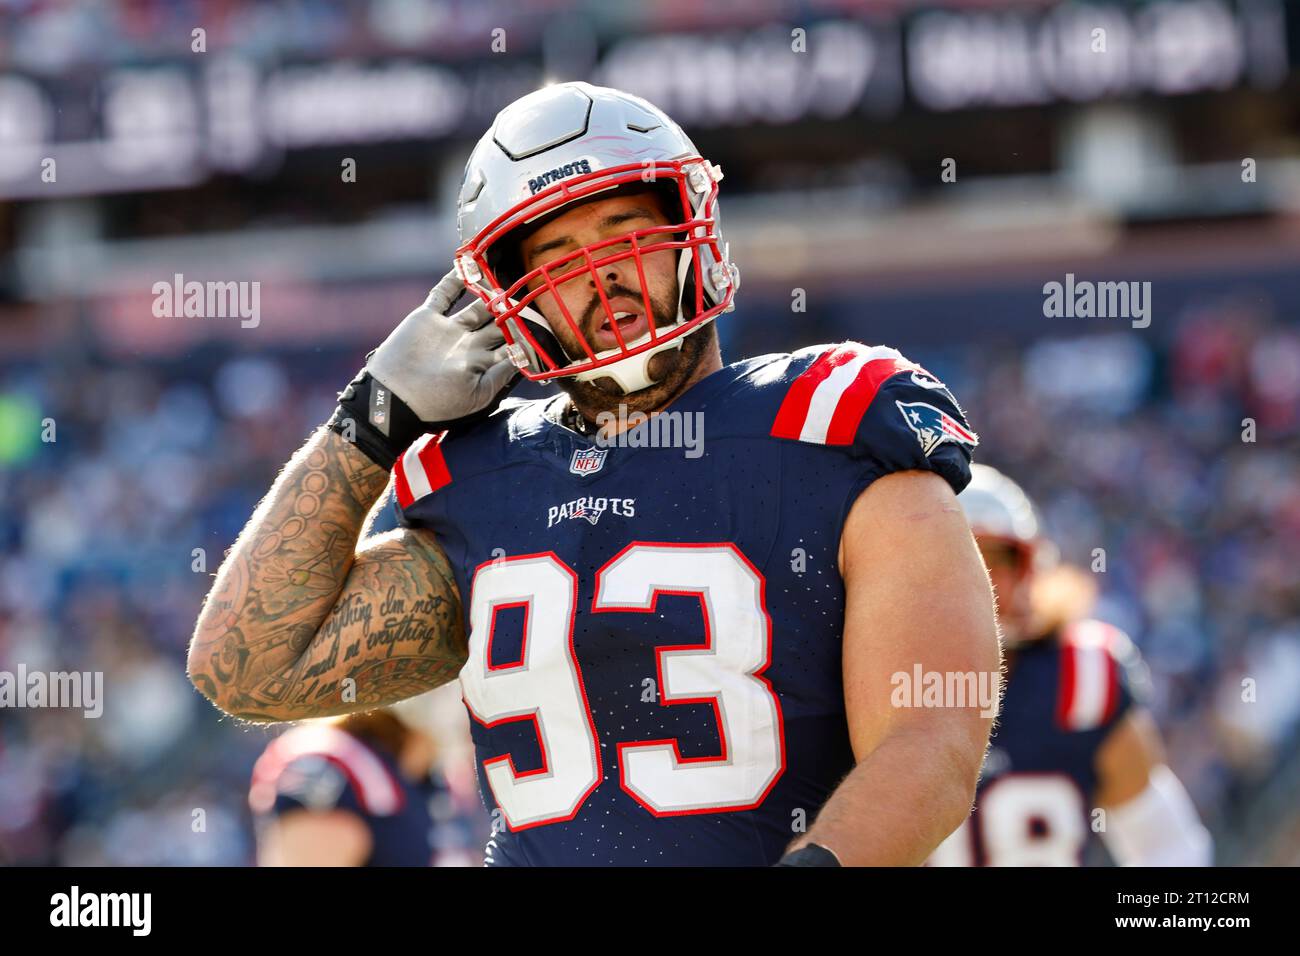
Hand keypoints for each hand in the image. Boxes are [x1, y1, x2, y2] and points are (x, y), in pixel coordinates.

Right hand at [367, 269, 517, 423]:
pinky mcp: (428, 318)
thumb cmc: (439, 402)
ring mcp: (448, 330)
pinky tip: (468, 263)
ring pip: (475, 306)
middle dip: (511, 310)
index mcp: (480, 363)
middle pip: (495, 322)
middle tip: (527, 292)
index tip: (541, 318)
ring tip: (504, 279)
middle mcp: (467, 344)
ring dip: (489, 293)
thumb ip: (502, 372)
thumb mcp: (479, 394)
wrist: (396, 396)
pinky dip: (455, 279)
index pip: (508, 344)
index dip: (523, 333)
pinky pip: (444, 294)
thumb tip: (524, 353)